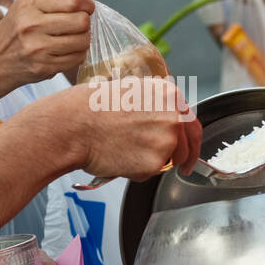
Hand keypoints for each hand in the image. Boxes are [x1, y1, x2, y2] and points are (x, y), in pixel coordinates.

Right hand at [0, 0, 94, 94]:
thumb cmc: (18, 26)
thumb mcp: (30, 0)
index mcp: (29, 2)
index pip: (73, 0)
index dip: (87, 3)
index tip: (86, 7)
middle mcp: (31, 24)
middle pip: (81, 20)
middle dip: (85, 21)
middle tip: (78, 23)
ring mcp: (37, 48)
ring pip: (83, 40)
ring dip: (83, 38)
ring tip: (73, 36)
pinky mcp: (44, 67)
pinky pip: (77, 58)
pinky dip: (78, 53)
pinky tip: (68, 49)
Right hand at [43, 79, 202, 180]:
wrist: (73, 125)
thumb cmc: (90, 108)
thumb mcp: (129, 91)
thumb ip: (153, 105)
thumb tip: (161, 119)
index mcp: (168, 94)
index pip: (191, 122)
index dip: (191, 140)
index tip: (189, 150)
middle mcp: (173, 115)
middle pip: (188, 145)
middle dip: (184, 158)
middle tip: (181, 168)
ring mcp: (166, 140)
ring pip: (168, 160)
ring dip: (153, 162)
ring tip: (126, 151)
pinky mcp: (155, 162)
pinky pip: (151, 173)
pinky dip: (137, 172)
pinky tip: (119, 158)